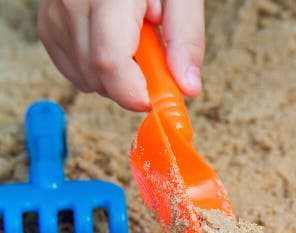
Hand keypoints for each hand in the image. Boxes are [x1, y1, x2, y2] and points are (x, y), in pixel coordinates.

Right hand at [37, 0, 204, 110]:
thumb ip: (186, 40)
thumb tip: (188, 88)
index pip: (110, 61)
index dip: (133, 92)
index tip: (155, 100)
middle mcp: (73, 2)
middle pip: (97, 75)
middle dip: (131, 87)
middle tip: (153, 61)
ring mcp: (54, 13)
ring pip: (84, 78)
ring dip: (116, 80)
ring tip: (133, 44)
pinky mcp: (47, 23)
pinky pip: (72, 70)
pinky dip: (97, 72)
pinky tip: (114, 47)